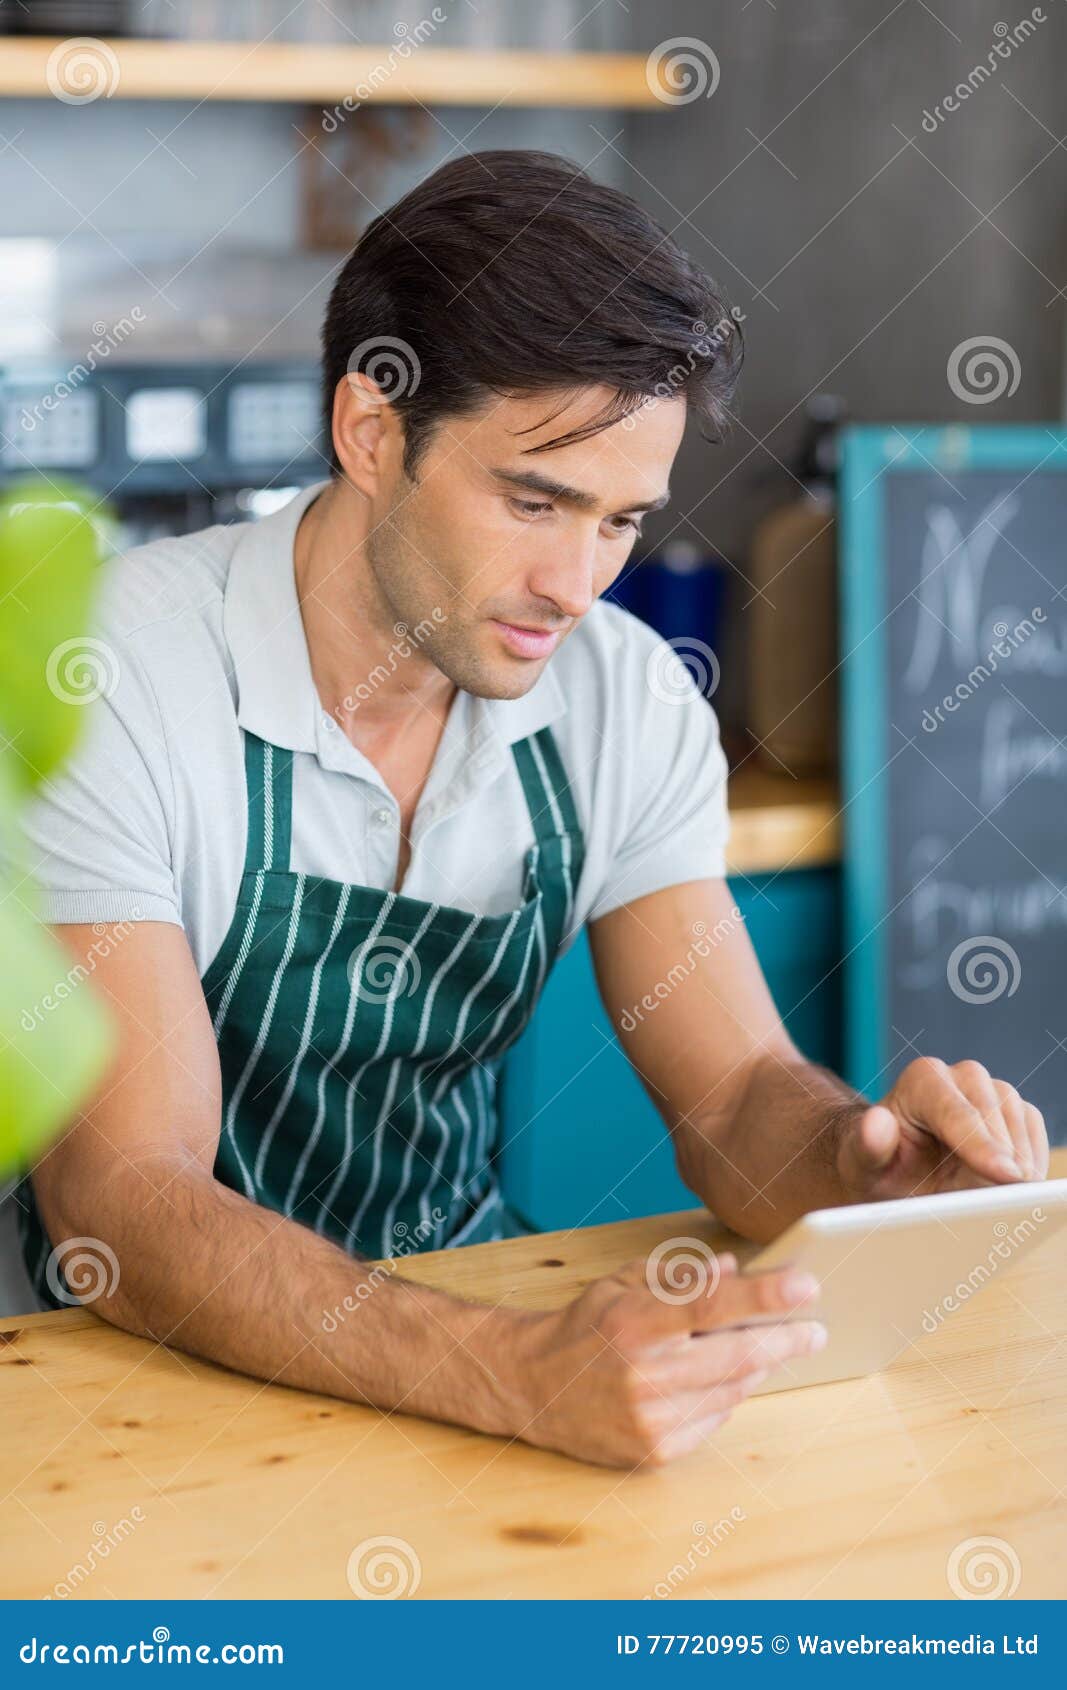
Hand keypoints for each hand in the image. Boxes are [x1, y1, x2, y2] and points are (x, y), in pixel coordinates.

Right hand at [508, 1251, 825, 1467]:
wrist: (533, 1387)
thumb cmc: (585, 1328)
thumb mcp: (624, 1285)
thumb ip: (682, 1278)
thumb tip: (735, 1269)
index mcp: (634, 1323)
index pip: (711, 1305)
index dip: (763, 1295)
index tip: (806, 1285)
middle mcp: (644, 1375)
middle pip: (738, 1356)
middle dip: (785, 1339)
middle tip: (814, 1329)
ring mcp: (651, 1420)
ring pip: (734, 1390)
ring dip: (758, 1367)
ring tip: (766, 1346)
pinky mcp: (656, 1452)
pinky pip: (715, 1419)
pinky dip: (726, 1396)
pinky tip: (717, 1379)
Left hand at [837, 1056, 1048, 1200]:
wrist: (893, 1168)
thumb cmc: (876, 1166)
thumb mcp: (861, 1165)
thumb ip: (867, 1145)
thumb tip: (876, 1122)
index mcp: (921, 1080)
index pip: (956, 1113)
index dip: (982, 1146)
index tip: (1005, 1177)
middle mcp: (960, 1076)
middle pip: (994, 1115)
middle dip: (1001, 1161)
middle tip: (1001, 1203)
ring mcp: (990, 1089)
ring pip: (1019, 1120)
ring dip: (1016, 1164)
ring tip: (997, 1200)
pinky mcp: (1012, 1109)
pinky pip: (1033, 1131)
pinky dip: (1030, 1161)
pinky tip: (1012, 1188)